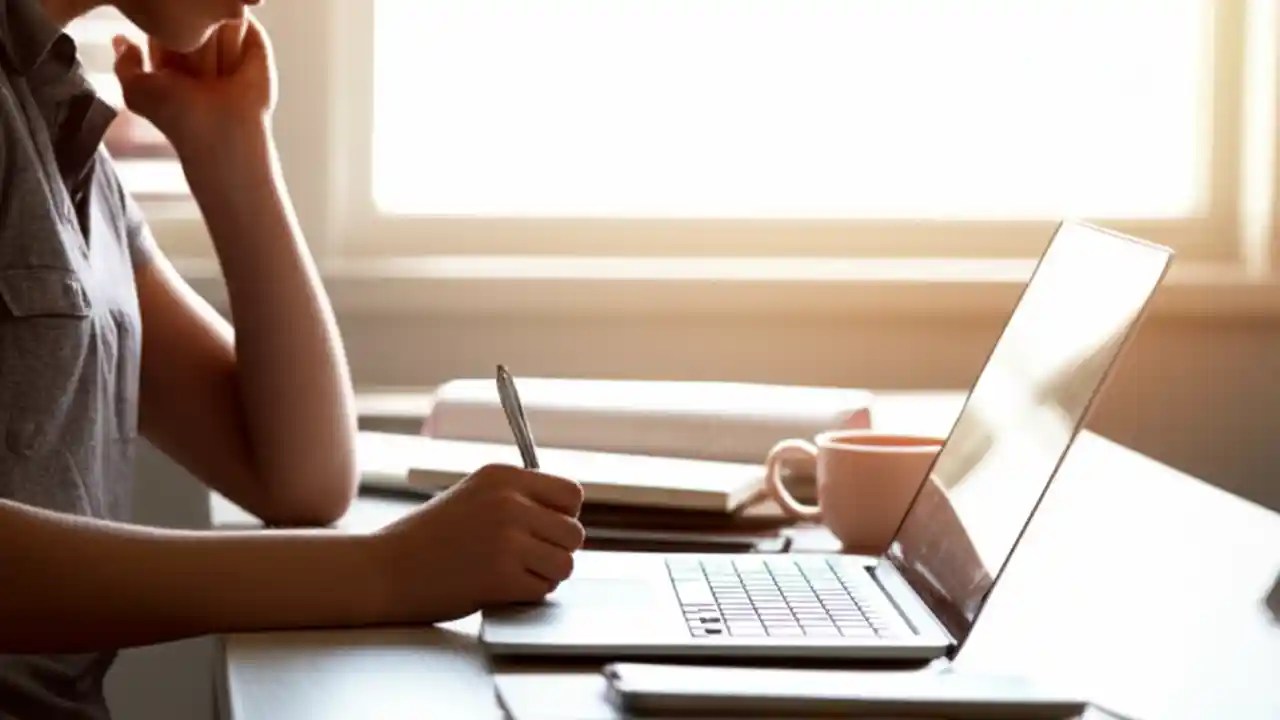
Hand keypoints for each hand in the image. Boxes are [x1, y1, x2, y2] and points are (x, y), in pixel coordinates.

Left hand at [112, 16, 276, 156]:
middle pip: (191, 18)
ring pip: (217, 16)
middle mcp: (202, 53)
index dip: (159, 26)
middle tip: (190, 62)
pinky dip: (238, 31)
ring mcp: (231, 51)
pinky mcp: (258, 50)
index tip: (161, 41)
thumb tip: (121, 38)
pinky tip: (232, 57)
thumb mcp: (137, 92)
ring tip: (212, 68)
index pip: (162, 26)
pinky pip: (247, 23)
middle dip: (189, 28)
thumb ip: (124, 64)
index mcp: (174, 60)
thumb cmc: (180, 117)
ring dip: (213, 32)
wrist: (225, 134)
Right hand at [372, 464, 585, 623]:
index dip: (563, 517)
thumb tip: (568, 517)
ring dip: (545, 575)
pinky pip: (543, 589)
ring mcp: (506, 539)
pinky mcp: (501, 576)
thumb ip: (519, 499)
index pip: (572, 494)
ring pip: (565, 563)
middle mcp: (509, 502)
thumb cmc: (428, 537)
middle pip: (574, 533)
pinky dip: (527, 595)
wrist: (384, 568)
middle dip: (556, 550)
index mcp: (504, 476)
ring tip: (514, 574)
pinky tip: (500, 588)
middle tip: (526, 559)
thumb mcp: (474, 495)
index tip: (543, 530)